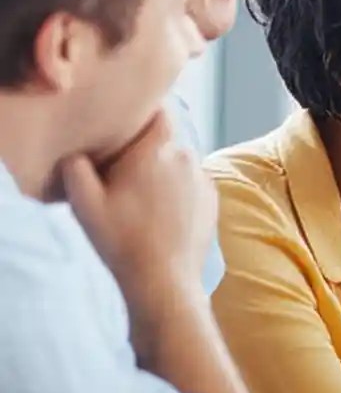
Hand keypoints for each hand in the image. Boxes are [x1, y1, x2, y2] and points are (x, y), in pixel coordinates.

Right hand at [61, 112, 213, 294]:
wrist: (164, 280)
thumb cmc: (122, 240)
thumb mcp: (84, 203)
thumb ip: (76, 167)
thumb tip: (78, 153)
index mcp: (156, 151)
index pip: (158, 111)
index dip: (143, 113)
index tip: (126, 126)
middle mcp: (186, 158)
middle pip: (165, 140)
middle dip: (145, 150)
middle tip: (122, 174)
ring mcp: (203, 180)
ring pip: (179, 163)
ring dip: (163, 172)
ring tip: (140, 199)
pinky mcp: (213, 200)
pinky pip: (191, 184)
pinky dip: (178, 191)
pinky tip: (159, 214)